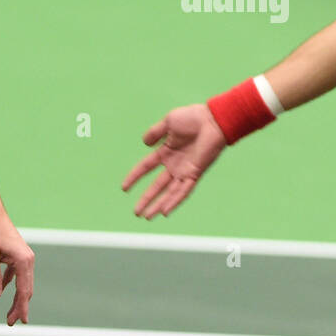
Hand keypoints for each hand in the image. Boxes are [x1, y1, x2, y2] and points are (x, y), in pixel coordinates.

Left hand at [0, 212, 34, 325]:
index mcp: (24, 261)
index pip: (24, 290)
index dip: (22, 307)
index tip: (21, 322)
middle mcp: (28, 261)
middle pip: (26, 289)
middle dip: (20, 307)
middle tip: (11, 323)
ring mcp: (24, 259)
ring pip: (22, 284)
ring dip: (16, 299)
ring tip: (9, 315)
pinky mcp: (17, 257)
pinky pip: (16, 276)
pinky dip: (10, 285)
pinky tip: (0, 292)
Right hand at [121, 104, 227, 218]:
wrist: (212, 120)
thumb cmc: (193, 118)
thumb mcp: (168, 122)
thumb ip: (155, 133)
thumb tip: (144, 143)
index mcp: (166, 151)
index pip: (146, 167)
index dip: (134, 177)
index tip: (124, 188)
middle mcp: (175, 164)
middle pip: (157, 186)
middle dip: (146, 199)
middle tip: (136, 212)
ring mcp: (185, 170)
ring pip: (169, 192)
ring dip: (158, 205)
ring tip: (147, 217)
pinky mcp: (195, 174)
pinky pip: (184, 191)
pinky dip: (174, 201)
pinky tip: (165, 211)